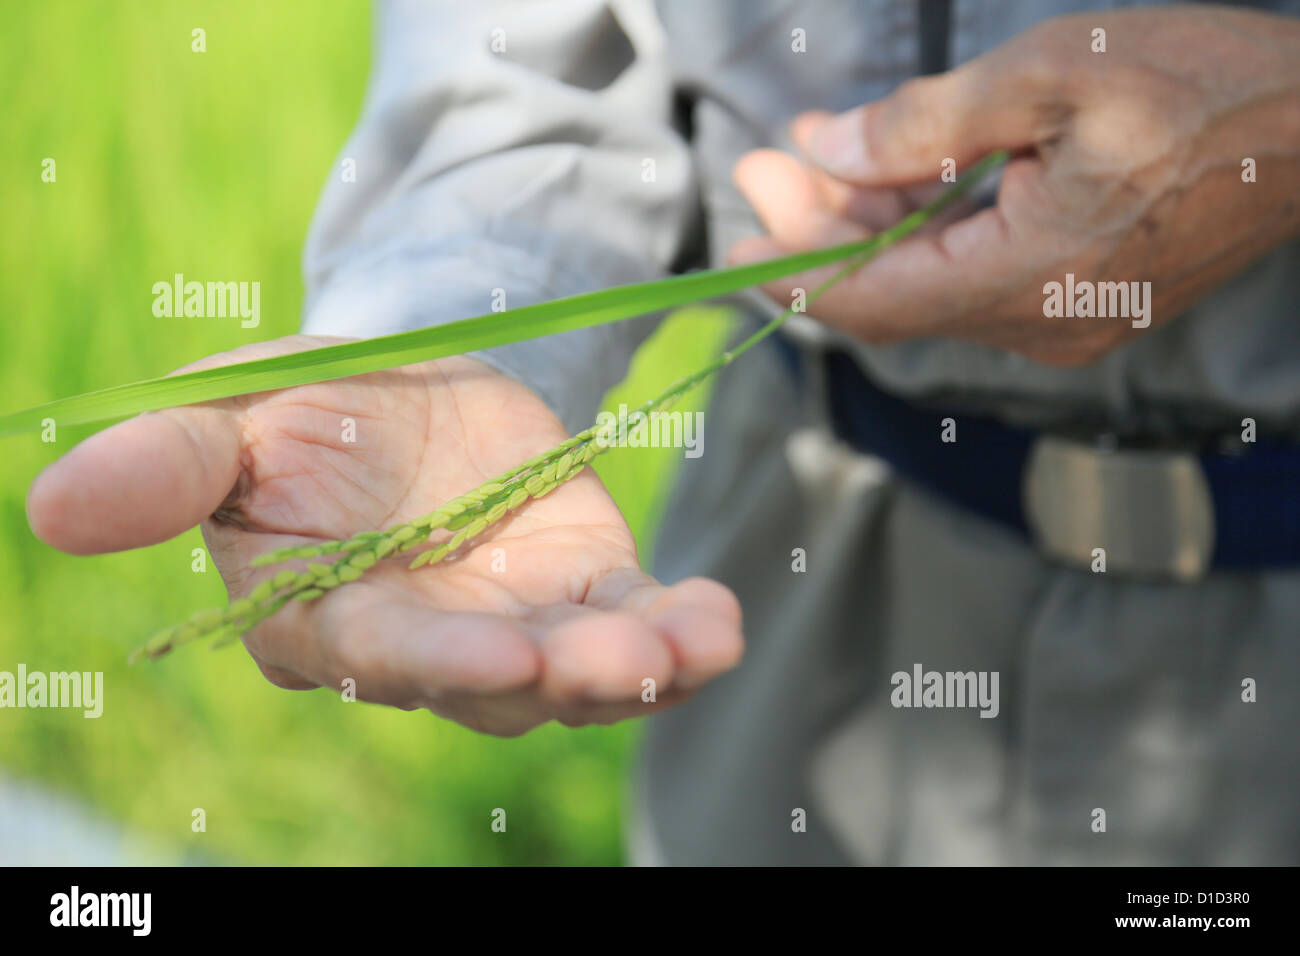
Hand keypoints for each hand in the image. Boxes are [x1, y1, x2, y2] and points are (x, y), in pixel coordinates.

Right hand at [26, 336, 742, 734]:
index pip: (378, 651)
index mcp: (327, 614)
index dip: (434, 655)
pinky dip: (683, 630)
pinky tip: (720, 619)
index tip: (495, 648)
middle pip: (492, 680)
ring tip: (693, 641)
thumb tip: (47, 503)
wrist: (405, 391)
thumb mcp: (232, 415)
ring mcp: (516, 624)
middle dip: (555, 674)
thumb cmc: (303, 410)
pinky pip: (639, 623)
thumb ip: (165, 466)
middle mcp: (426, 643)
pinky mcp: (584, 590)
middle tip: (619, 660)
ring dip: (638, 663)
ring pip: (576, 670)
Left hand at [729, 7, 1299, 365]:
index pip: (871, 298)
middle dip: (822, 229)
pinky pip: (974, 279)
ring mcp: (1061, 320)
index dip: (794, 272)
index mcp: (1025, 273)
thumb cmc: (1202, 83)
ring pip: (931, 285)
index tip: (735, 243)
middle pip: (892, 292)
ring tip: (824, 155)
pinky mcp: (1079, 304)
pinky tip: (900, 177)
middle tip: (770, 166)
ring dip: (873, 224)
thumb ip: (927, 123)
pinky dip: (927, 232)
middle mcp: (1036, 320)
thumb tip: (832, 151)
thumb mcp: (1053, 74)